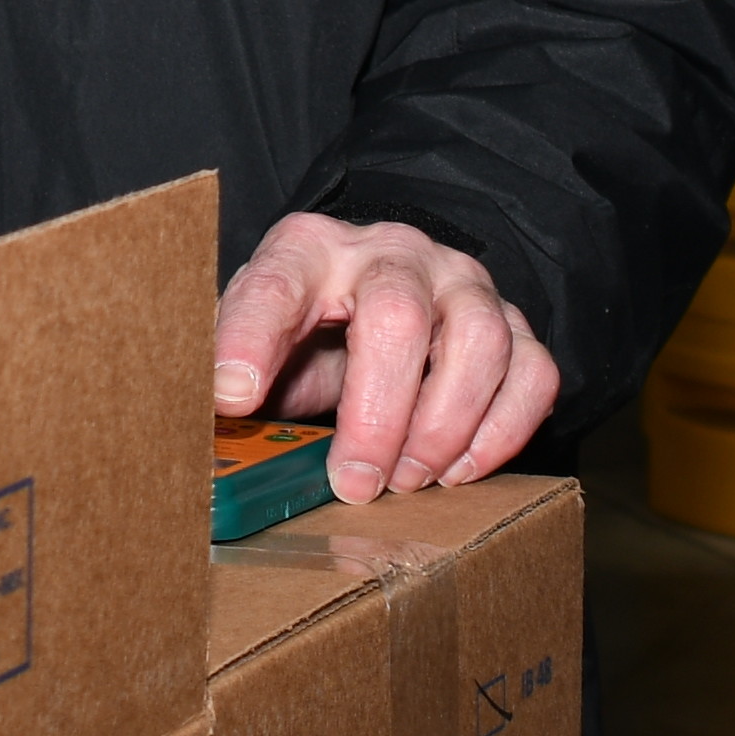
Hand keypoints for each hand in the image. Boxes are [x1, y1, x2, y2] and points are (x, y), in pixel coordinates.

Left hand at [213, 212, 555, 496]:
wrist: (379, 302)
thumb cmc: (308, 333)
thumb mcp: (256, 349)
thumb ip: (228, 379)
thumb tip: (200, 425)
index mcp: (308, 251)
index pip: (275, 283)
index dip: (249, 338)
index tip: (230, 397)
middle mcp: (392, 253)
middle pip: (397, 314)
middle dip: (376, 414)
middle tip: (354, 483)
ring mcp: (463, 284)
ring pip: (480, 340)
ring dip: (444, 426)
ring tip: (407, 480)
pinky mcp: (515, 323)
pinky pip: (534, 373)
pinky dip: (502, 432)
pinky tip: (457, 470)